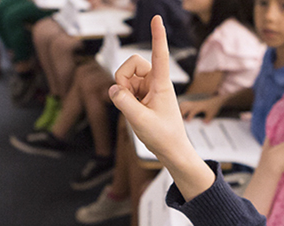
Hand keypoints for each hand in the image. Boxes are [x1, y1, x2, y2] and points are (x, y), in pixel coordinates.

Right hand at [109, 16, 194, 162]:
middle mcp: (155, 81)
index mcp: (161, 84)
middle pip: (132, 64)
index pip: (160, 55)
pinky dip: (123, 98)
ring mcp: (148, 87)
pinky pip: (125, 88)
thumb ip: (124, 103)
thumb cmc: (163, 136)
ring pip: (125, 77)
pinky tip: (134, 111)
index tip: (157, 18)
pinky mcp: (142, 94)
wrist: (170, 149)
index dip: (157, 36)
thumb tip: (113, 89)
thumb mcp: (140, 121)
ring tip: (134, 109)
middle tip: (126, 98)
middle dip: (122, 78)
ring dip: (123, 91)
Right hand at [179, 95, 225, 121]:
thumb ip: (208, 118)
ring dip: (179, 110)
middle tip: (180, 121)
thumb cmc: (213, 108)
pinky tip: (180, 113)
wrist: (214, 101)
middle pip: (184, 107)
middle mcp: (194, 105)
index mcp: (199, 107)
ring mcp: (192, 103)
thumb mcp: (212, 114)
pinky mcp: (191, 103)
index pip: (192, 111)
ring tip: (178, 117)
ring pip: (182, 105)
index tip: (187, 121)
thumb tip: (204, 123)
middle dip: (181, 113)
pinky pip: (183, 104)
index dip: (189, 116)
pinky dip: (180, 108)